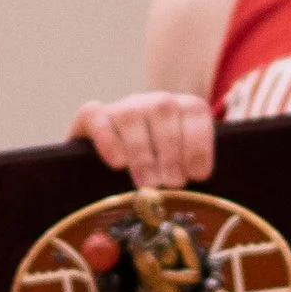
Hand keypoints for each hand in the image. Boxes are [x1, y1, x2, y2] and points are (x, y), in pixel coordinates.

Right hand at [70, 93, 216, 186]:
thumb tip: (200, 189)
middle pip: (163, 109)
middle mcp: (153, 102)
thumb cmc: (155, 177)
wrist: (103, 172)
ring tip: (148, 183)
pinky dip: (107, 139)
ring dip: (142, 151)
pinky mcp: (90, 117)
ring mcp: (121, 107)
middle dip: (170, 151)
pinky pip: (96, 116)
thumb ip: (192, 175)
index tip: (198, 175)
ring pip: (131, 115)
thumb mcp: (180, 173)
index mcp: (182, 109)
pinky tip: (117, 164)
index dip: (198, 143)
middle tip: (171, 184)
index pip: (195, 111)